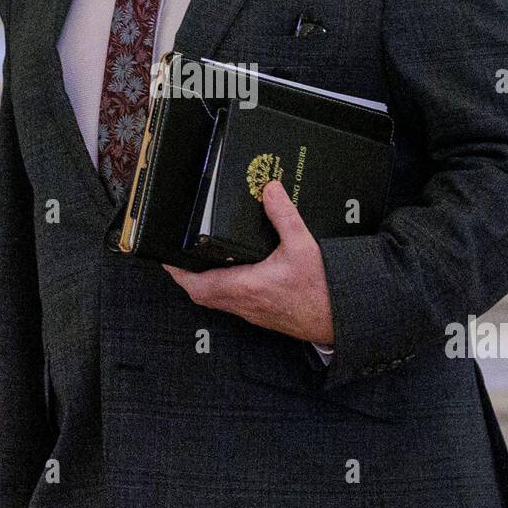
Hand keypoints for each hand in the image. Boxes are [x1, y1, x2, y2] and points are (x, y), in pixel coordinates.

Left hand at [162, 177, 334, 345]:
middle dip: (185, 276)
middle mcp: (244, 303)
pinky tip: (228, 275)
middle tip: (177, 258)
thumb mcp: (303, 245)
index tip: (168, 258)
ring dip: (202, 283)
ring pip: (215, 301)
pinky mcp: (261, 314)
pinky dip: (220, 289)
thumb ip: (284, 215)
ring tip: (197, 263)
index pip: (199, 284)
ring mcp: (252, 311)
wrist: (340, 317)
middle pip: (201, 294)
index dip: (179, 272)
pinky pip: (230, 303)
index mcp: (247, 286)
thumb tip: (270, 191)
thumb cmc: (322, 289)